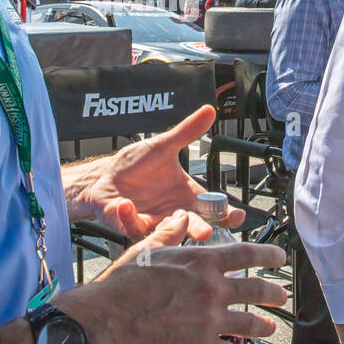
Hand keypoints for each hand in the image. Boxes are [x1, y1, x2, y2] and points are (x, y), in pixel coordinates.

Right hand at [58, 212, 286, 343]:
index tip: (279, 257)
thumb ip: (170, 235)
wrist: (108, 321)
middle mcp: (212, 289)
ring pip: (250, 324)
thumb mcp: (147, 251)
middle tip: (281, 296)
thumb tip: (180, 218)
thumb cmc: (122, 286)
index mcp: (201, 262)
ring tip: (268, 327)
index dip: (267, 254)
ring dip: (263, 326)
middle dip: (273, 293)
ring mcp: (210, 320)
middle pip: (256, 289)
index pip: (246, 254)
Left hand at [65, 104, 243, 240]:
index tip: (237, 215)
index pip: (212, 209)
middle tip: (206, 233)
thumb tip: (209, 110)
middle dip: (199, 229)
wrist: (106, 176)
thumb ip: (187, 132)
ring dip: (168, 229)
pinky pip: (132, 225)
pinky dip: (129, 217)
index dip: (226, 214)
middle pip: (192, 225)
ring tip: (174, 219)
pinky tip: (126, 205)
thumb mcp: (163, 146)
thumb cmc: (136, 165)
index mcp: (185, 195)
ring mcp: (152, 221)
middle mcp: (172, 212)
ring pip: (164, 232)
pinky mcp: (129, 224)